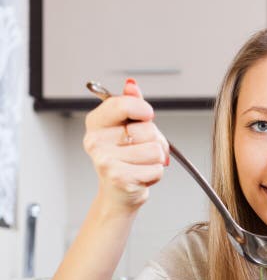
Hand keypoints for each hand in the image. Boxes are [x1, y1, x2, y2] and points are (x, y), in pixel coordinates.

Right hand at [82, 78, 169, 212]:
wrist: (117, 193)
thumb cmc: (125, 159)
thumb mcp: (126, 128)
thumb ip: (131, 105)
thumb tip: (131, 85)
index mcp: (96, 123)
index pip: (123, 104)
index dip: (143, 109)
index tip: (147, 115)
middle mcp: (96, 141)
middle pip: (147, 130)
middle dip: (155, 140)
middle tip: (143, 150)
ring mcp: (105, 160)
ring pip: (155, 150)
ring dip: (157, 159)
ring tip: (142, 164)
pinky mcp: (119, 178)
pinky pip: (156, 169)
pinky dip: (155, 174)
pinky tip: (141, 176)